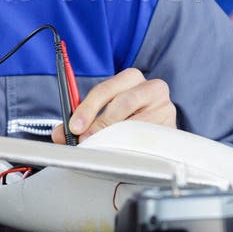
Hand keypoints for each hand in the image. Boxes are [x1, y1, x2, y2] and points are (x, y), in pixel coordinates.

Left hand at [50, 67, 175, 143]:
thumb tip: (60, 134)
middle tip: (88, 140)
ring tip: (105, 147)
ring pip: (136, 121)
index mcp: (130, 79)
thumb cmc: (129, 122)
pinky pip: (149, 136)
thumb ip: (81, 123)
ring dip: (116, 136)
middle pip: (123, 101)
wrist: (159, 136)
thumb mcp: (103, 117)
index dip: (87, 108)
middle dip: (102, 123)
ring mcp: (165, 106)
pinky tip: (125, 152)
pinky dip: (133, 146)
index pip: (105, 89)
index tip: (75, 126)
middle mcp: (151, 87)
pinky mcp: (172, 126)